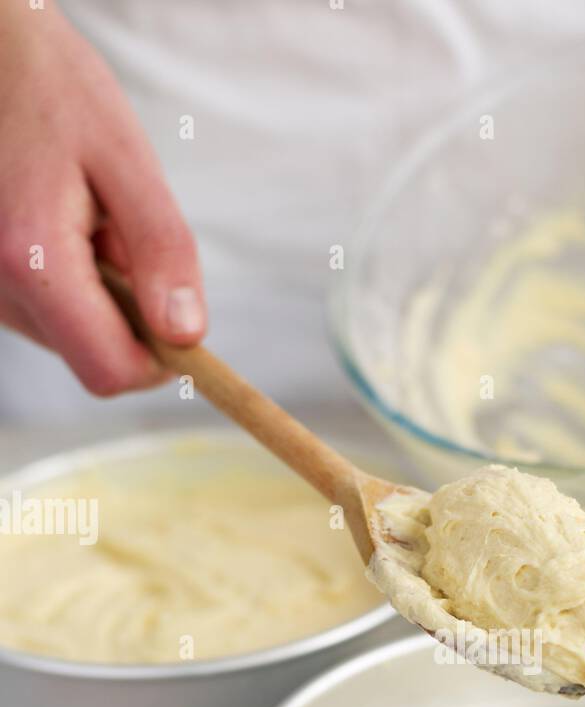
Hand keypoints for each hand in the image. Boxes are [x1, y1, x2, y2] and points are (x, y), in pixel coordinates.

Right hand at [0, 3, 205, 395]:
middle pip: (93, 357)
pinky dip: (72, 280)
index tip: (182, 321)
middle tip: (121, 232)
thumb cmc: (54, 91)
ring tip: (86, 217)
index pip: (109, 371)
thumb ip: (162, 251)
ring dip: (101, 294)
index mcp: (31, 260)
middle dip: (130, 313)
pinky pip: (48, 311)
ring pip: (72, 336)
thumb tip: (187, 335)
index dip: (158, 362)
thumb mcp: (127, 160)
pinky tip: (61, 222)